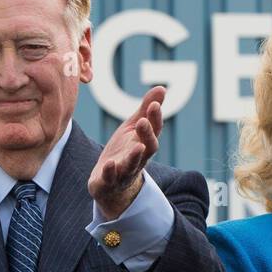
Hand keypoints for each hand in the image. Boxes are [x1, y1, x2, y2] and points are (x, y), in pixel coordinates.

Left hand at [88, 84, 164, 219]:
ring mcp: (125, 171)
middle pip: (148, 148)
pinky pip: (111, 178)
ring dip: (135, 156)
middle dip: (147, 135)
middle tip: (143, 121)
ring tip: (137, 146)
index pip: (154, 130)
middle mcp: (139, 158)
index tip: (154, 104)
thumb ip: (145, 109)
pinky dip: (111, 172)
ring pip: (132, 164)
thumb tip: (162, 88)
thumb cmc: (124, 150)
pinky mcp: (109, 181)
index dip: (155, 118)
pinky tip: (109, 163)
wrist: (110, 184)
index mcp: (144, 143)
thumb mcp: (133, 127)